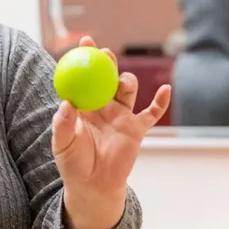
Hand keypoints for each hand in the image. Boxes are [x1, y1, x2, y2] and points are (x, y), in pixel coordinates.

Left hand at [52, 36, 169, 228]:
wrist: (94, 186)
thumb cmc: (74, 164)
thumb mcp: (63, 145)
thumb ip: (63, 124)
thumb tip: (66, 103)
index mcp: (84, 106)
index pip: (84, 78)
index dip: (85, 59)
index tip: (85, 42)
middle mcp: (103, 107)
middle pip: (107, 78)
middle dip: (107, 63)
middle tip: (105, 54)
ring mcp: (122, 116)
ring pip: (128, 90)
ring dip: (127, 81)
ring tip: (122, 84)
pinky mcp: (137, 129)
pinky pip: (151, 114)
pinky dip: (160, 102)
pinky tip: (165, 90)